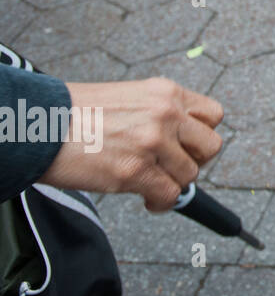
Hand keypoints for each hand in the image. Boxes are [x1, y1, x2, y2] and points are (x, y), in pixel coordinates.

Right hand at [39, 79, 223, 211]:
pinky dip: (161, 202)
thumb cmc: (75, 112)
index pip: (213, 115)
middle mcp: (165, 114)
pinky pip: (170, 195)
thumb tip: (180, 138)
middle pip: (212, 146)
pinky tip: (146, 198)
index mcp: (166, 92)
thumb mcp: (129, 96)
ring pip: (190, 174)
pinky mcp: (135, 171)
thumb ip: (158, 112)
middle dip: (196, 161)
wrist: (39, 124)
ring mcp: (152, 143)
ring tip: (153, 182)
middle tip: (174, 166)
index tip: (187, 146)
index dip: (202, 135)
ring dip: (173, 183)